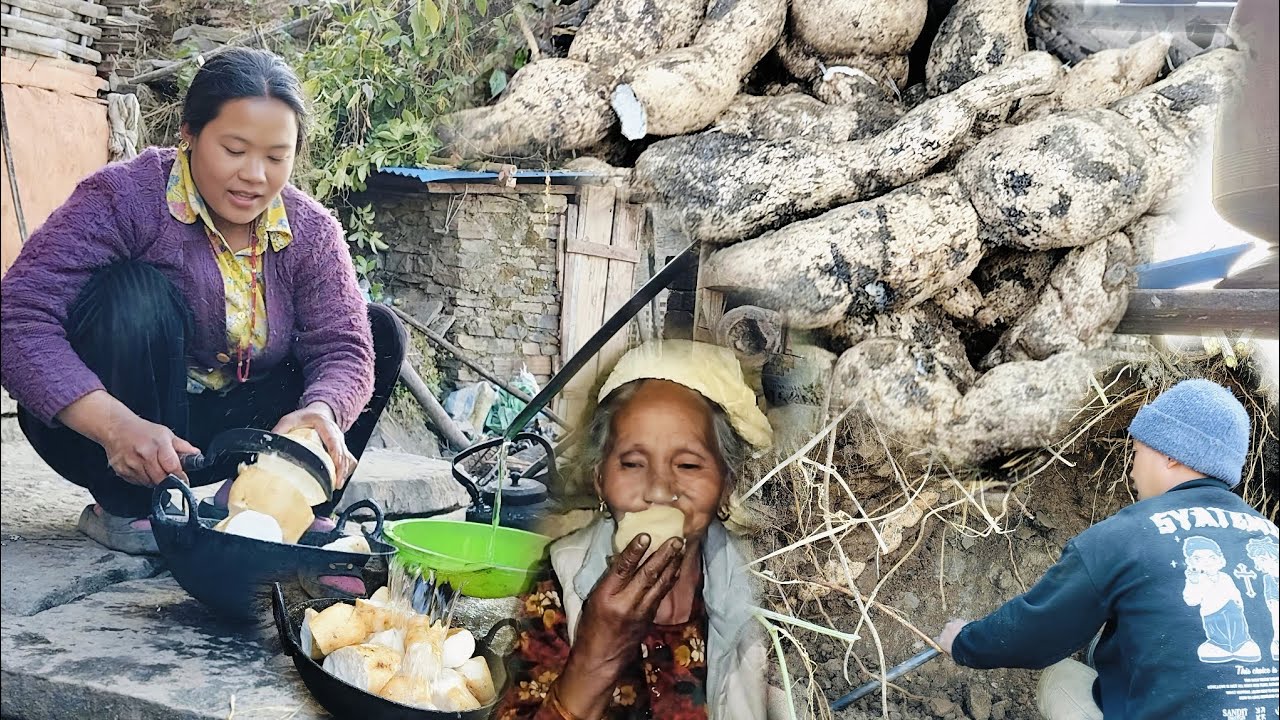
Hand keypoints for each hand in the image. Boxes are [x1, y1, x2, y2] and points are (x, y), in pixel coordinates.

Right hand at [102, 413, 199, 486]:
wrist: (116, 427)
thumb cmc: (142, 430)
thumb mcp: (166, 434)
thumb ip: (182, 446)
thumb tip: (196, 455)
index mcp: (158, 445)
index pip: (173, 467)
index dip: (180, 476)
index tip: (184, 480)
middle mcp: (144, 455)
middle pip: (161, 479)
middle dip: (168, 480)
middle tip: (168, 473)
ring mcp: (131, 464)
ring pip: (149, 483)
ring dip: (155, 480)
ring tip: (153, 467)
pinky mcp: (122, 471)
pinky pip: (137, 482)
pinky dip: (143, 479)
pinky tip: (142, 468)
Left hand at [273, 402, 354, 487]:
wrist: (318, 413)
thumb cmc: (305, 417)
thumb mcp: (290, 419)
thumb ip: (281, 430)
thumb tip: (271, 444)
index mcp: (325, 425)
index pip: (334, 441)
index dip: (336, 455)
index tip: (335, 467)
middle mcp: (336, 434)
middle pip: (343, 453)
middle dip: (341, 470)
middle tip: (335, 484)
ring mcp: (341, 442)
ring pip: (348, 459)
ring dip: (343, 472)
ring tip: (336, 485)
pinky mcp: (342, 449)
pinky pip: (348, 461)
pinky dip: (344, 471)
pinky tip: (337, 480)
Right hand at [554, 534, 685, 716]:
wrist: (599, 660)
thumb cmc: (590, 627)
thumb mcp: (592, 600)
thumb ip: (609, 581)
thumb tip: (625, 557)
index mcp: (605, 596)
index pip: (622, 569)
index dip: (634, 551)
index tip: (646, 535)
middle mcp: (625, 603)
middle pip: (647, 575)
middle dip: (663, 556)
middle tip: (676, 539)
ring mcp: (640, 613)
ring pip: (659, 584)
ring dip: (672, 565)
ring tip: (680, 548)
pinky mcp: (649, 620)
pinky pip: (661, 595)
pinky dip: (669, 580)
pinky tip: (676, 569)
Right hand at [935, 619, 969, 656]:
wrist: (968, 643)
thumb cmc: (960, 651)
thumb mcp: (953, 655)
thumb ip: (950, 651)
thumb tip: (953, 653)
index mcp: (940, 641)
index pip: (936, 640)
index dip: (942, 641)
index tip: (946, 643)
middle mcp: (943, 632)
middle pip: (945, 632)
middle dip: (951, 635)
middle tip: (958, 640)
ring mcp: (950, 625)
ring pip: (953, 626)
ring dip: (957, 630)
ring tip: (964, 635)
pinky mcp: (957, 620)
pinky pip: (959, 622)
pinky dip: (963, 625)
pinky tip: (968, 630)